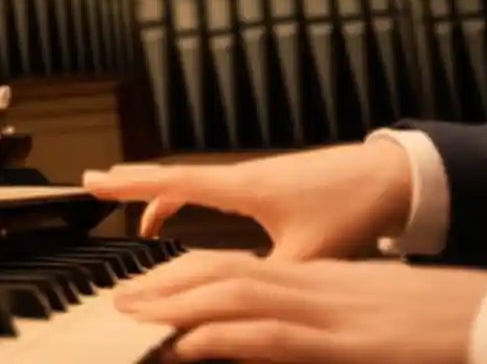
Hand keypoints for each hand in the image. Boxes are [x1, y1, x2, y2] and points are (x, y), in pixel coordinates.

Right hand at [82, 139, 412, 259]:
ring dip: (159, 194)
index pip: (172, 182)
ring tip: (137, 217)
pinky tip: (194, 220)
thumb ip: (273, 280)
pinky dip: (190, 200)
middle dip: (131, 182)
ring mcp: (254, 178)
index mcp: (241, 188)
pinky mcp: (269, 184)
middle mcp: (241, 176)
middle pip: (171, 177)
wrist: (392, 175)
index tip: (93, 180)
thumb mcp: (310, 252)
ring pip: (192, 183)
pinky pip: (212, 189)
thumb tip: (246, 312)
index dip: (129, 184)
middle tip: (93, 181)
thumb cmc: (352, 206)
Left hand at [116, 251, 486, 363]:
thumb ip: (310, 318)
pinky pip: (269, 333)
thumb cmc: (427, 320)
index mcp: (312, 277)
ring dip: (177, 304)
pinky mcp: (341, 340)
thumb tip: (265, 335)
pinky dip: (223, 335)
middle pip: (219, 271)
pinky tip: (189, 342)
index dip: (181, 275)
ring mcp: (323, 310)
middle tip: (118, 303)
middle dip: (163, 285)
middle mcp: (309, 284)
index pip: (232, 265)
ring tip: (134, 317)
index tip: (142, 290)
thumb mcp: (357, 314)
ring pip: (233, 293)